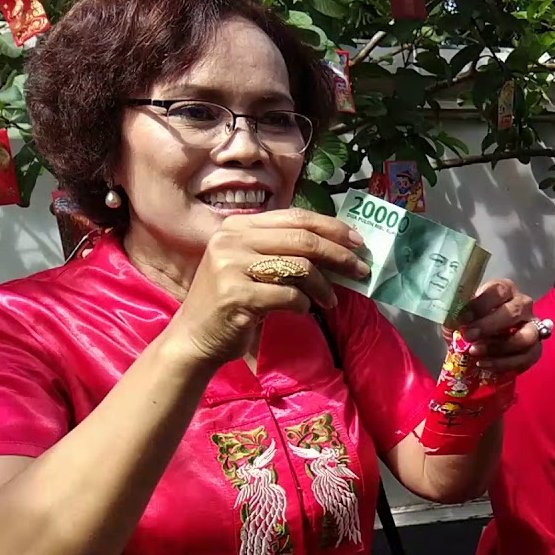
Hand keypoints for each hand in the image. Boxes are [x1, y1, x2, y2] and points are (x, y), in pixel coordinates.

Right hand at [166, 209, 368, 367]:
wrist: (194, 338)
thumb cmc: (231, 302)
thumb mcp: (252, 266)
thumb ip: (283, 250)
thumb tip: (338, 247)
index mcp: (238, 226)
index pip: (295, 216)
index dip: (332, 227)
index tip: (358, 241)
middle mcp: (231, 239)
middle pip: (303, 239)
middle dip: (339, 254)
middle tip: (360, 269)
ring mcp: (231, 266)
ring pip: (300, 267)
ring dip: (324, 286)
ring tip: (331, 301)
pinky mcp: (236, 294)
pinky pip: (289, 296)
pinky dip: (304, 305)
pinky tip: (303, 310)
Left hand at [449, 279, 542, 374]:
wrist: (483, 346)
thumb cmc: (473, 325)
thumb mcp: (461, 318)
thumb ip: (456, 318)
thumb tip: (452, 323)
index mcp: (505, 290)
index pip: (499, 290)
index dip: (481, 304)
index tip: (464, 318)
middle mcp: (523, 305)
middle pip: (514, 311)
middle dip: (490, 326)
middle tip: (469, 336)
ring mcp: (533, 327)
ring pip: (526, 336)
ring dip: (500, 347)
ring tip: (476, 353)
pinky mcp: (535, 349)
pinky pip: (526, 358)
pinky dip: (504, 364)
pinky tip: (485, 364)